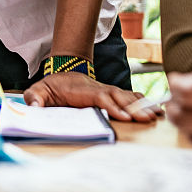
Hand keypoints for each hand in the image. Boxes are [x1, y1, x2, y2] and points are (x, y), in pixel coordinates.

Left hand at [23, 72, 159, 121]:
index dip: (112, 106)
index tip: (125, 117)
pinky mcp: (111, 95)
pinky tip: (155, 109)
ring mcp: (106, 91)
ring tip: (157, 115)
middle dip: (134, 108)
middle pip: (119, 97)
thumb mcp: (38, 90)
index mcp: (82, 90)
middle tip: (149, 119)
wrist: (60, 73)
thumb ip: (35, 97)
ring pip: (126, 97)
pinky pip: (129, 98)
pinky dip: (142, 102)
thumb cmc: (50, 86)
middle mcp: (98, 89)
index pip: (100, 97)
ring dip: (142, 105)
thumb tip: (33, 106)